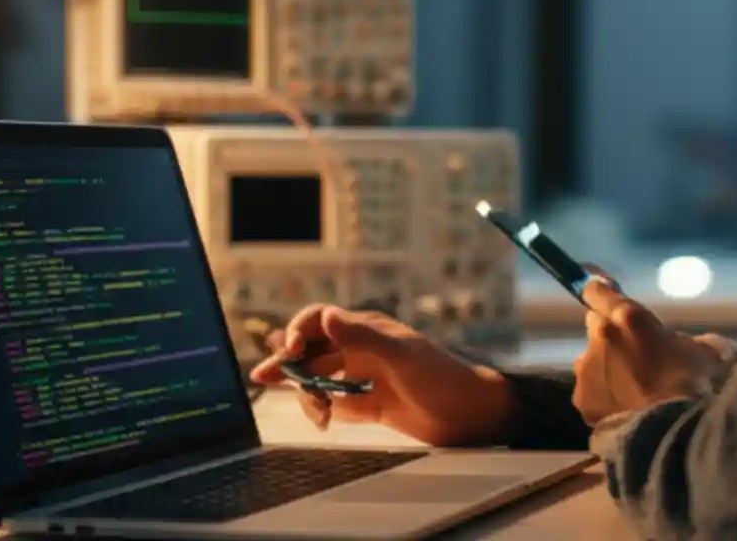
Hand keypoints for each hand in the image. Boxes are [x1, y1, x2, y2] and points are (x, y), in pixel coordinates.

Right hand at [250, 305, 514, 446]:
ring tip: (315, 411)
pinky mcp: (368, 404)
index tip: (288, 353)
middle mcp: (360, 350)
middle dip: (286, 362)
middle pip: (310, 351)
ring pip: (317, 378)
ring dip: (305, 391)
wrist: (473, 416)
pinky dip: (321, 410)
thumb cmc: (444, 379)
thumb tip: (325, 316)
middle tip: (263, 378)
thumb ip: (363, 337)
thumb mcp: (403, 356)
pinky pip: (333, 403)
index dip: (296, 332)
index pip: (318, 320)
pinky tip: (323, 420)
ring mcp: (363, 378)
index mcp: (367, 330)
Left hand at [572, 273, 729, 425]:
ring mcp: (587, 370)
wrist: (675, 434)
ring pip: (591, 362)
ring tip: (633, 391)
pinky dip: (603, 399)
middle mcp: (601, 337)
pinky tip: (624, 411)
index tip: (603, 292)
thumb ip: (700, 342)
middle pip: (596, 327)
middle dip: (612, 336)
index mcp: (628, 317)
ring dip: (607, 369)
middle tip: (636, 356)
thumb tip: (713, 348)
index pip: (598, 291)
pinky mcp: (582, 400)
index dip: (601, 292)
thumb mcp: (710, 354)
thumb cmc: (695, 386)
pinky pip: (591, 393)